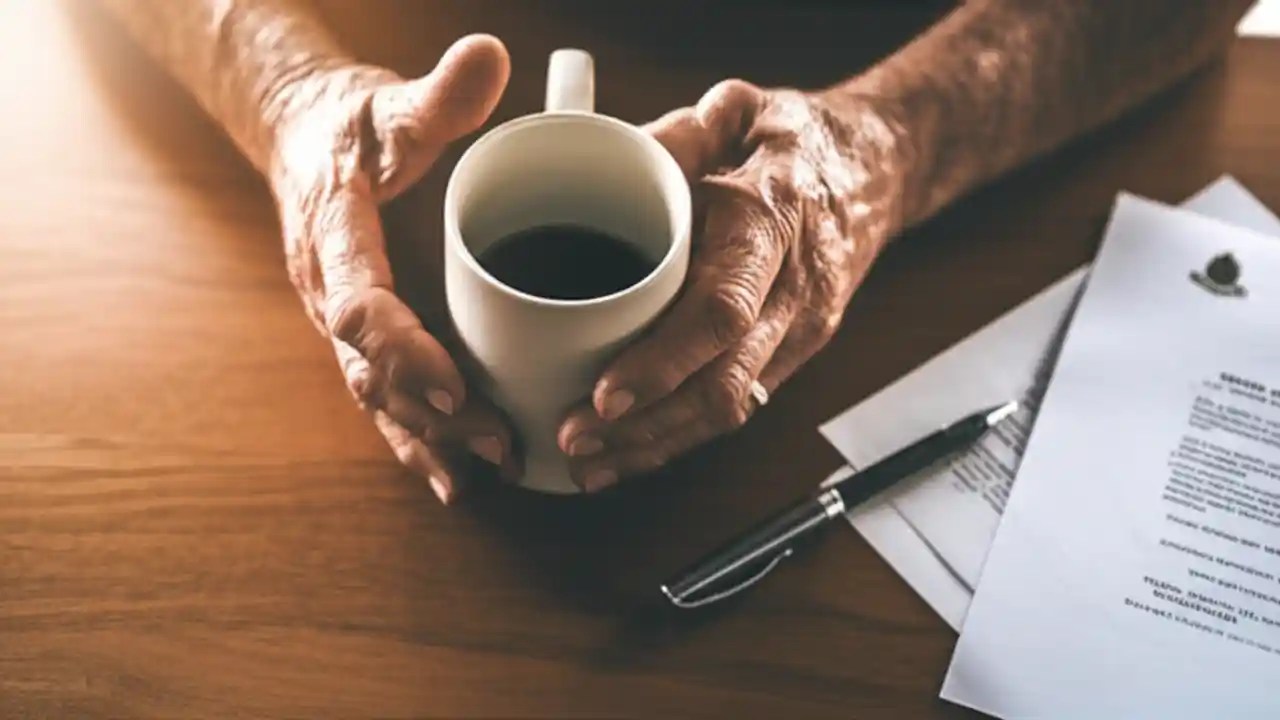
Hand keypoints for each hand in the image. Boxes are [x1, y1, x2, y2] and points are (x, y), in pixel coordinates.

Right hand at [269, 35, 518, 502]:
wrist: (306, 139)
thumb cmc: (353, 124)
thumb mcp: (392, 103)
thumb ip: (438, 93)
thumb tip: (490, 56)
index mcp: (334, 237)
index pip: (359, 305)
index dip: (401, 351)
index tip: (451, 387)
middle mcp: (330, 293)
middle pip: (372, 371)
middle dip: (431, 415)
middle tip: (497, 443)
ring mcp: (342, 323)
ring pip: (376, 396)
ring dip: (428, 439)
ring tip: (486, 472)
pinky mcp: (364, 335)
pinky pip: (383, 396)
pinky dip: (417, 439)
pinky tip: (455, 477)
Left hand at [557, 80, 905, 491]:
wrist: (876, 172)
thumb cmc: (797, 143)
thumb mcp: (741, 111)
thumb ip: (682, 133)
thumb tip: (618, 155)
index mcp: (771, 228)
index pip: (722, 312)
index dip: (664, 362)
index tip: (604, 395)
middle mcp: (791, 292)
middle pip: (723, 385)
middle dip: (646, 426)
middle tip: (574, 440)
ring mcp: (799, 331)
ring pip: (729, 410)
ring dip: (657, 445)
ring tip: (588, 464)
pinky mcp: (793, 353)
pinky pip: (737, 406)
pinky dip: (681, 435)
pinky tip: (630, 452)